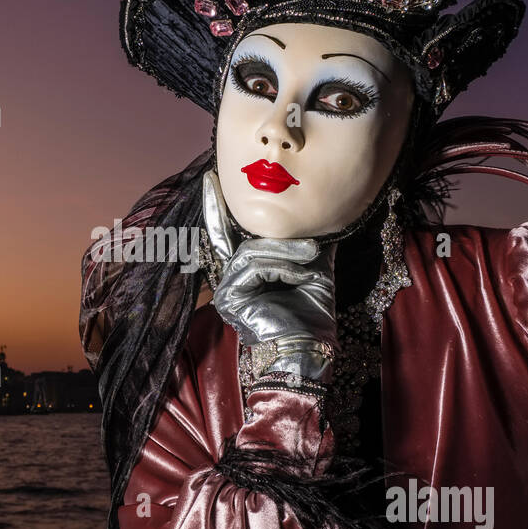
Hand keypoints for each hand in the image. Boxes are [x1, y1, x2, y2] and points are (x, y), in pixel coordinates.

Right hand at [202, 170, 338, 382]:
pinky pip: (253, 266)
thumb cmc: (312, 315)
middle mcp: (231, 281)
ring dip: (287, 252)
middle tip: (313, 249)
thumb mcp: (312, 269)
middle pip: (248, 242)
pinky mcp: (229, 297)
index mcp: (245, 275)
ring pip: (253, 252)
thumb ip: (304, 243)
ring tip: (312, 258)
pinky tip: (301, 275)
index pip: (229, 235)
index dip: (216, 209)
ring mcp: (226, 290)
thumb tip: (316, 215)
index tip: (211, 180)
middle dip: (282, 242)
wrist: (310, 348)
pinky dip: (281, 266)